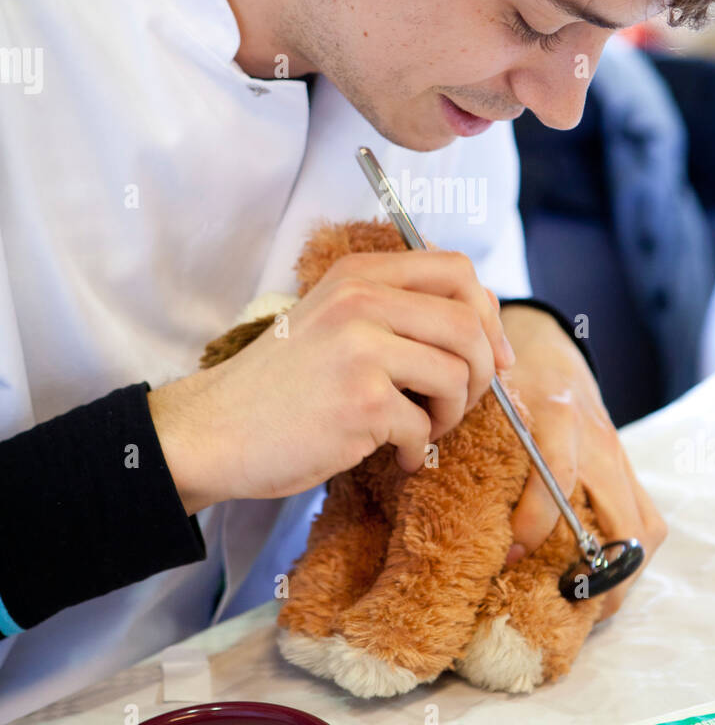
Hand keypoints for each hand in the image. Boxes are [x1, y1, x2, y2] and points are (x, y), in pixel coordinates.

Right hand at [148, 249, 516, 514]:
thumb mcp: (334, 319)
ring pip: (457, 374)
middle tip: (459, 401)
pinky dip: (418, 449)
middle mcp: (360, 301)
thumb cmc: (282, 384)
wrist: (215, 429)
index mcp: (358, 275)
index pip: (457, 270)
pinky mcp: (360, 402)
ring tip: (423, 428)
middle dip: (481, 371)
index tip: (489, 354)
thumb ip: (396, 308)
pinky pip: (424, 426)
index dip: (488, 315)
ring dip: (453, 412)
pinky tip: (394, 454)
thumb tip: (485, 320)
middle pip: (469, 323)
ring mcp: (361, 349)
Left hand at [498, 305, 666, 620]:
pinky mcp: (630, 470)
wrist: (550, 348)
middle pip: (623, 521)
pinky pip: (649, 521)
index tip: (506, 556)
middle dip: (599, 573)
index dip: (533, 526)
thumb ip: (470, 437)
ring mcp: (621, 458)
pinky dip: (630, 556)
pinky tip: (600, 577)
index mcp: (557, 417)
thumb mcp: (488, 400)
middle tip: (563, 607)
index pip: (557, 480)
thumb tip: (430, 487)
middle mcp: (598, 440)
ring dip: (623, 573)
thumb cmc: (510, 380)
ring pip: (646, 528)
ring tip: (589, 606)